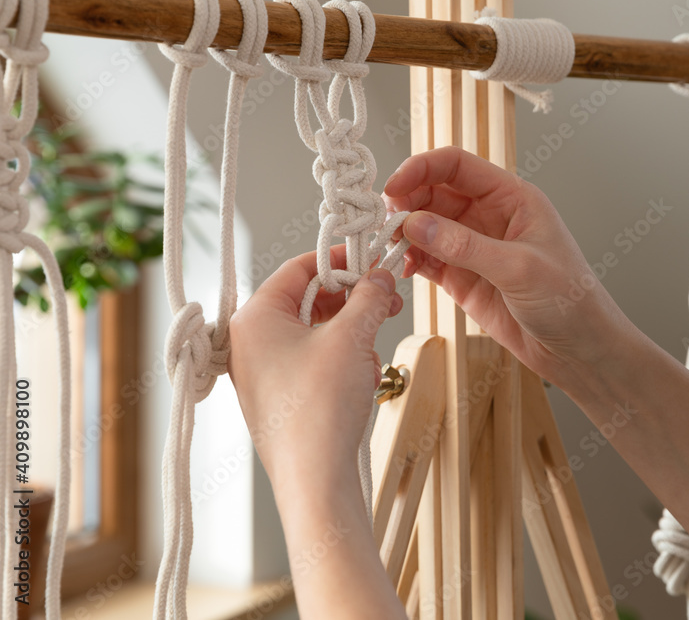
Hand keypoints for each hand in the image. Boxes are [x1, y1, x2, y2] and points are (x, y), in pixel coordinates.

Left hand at [227, 246, 402, 490]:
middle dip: (351, 301)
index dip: (339, 262)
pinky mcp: (280, 398)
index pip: (298, 269)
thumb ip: (368, 297)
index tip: (371, 262)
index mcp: (255, 318)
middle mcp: (250, 343)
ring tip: (374, 346)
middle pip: (307, 300)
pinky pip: (313, 362)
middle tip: (385, 300)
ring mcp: (263, 373)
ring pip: (314, 333)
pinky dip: (342, 361)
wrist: (315, 479)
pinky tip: (363, 376)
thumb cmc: (318, 409)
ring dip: (351, 334)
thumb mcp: (351, 338)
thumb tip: (379, 278)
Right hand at [384, 146, 636, 391]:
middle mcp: (489, 216)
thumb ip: (465, 246)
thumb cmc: (570, 300)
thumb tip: (416, 224)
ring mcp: (473, 247)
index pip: (457, 166)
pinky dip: (408, 261)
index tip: (393, 188)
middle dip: (406, 203)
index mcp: (512, 197)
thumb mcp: (519, 268)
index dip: (421, 168)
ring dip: (403, 233)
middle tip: (386, 223)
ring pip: (425, 226)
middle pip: (434, 193)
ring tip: (388, 248)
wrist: (580, 349)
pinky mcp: (462, 278)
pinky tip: (400, 268)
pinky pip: (426, 259)